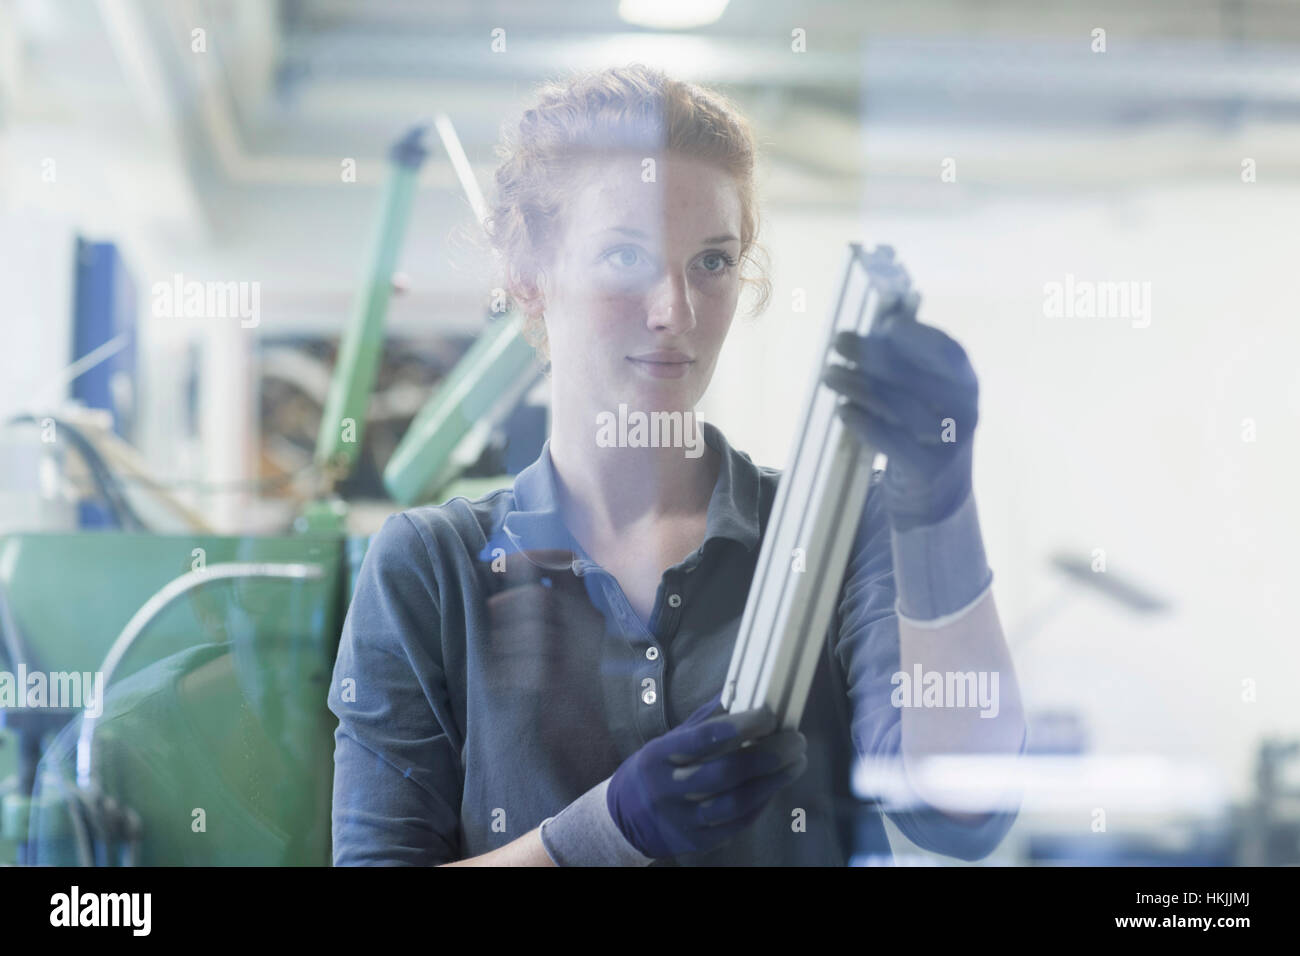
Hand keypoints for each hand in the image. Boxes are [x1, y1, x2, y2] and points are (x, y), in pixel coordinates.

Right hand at [606, 691, 807, 859]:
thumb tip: (742, 692)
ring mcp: (682, 820)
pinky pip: (737, 824)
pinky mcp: (696, 842)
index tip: (769, 716)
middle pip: (725, 772)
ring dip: (773, 781)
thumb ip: (704, 722)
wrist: (622, 820)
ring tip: (796, 763)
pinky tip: (775, 786)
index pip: (702, 739)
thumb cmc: (655, 771)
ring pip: (736, 803)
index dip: (740, 726)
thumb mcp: (667, 742)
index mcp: (658, 756)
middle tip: (796, 741)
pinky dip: (761, 804)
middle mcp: (667, 789)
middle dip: (768, 755)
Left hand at [821, 308, 978, 531]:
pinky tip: (842, 409)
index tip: (883, 325)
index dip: (917, 336)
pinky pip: (890, 440)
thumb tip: (873, 322)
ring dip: (859, 386)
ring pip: (899, 407)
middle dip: (873, 355)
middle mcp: (965, 412)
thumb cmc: (922, 433)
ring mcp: (948, 443)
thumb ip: (906, 363)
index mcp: (966, 385)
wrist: (937, 498)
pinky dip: (863, 423)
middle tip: (839, 340)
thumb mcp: (926, 397)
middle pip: (916, 376)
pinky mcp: (926, 470)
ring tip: (830, 374)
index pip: (948, 352)